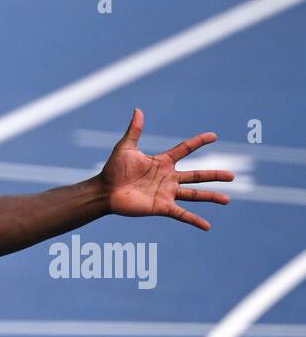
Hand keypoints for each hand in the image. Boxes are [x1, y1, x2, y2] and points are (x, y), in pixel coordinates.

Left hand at [97, 108, 233, 230]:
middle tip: (232, 176)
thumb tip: (138, 110)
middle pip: (197, 175)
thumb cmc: (113, 170)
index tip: (214, 136)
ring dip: (211, 197)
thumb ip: (135, 130)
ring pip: (194, 194)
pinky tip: (207, 226)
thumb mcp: (126, 148)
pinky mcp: (162, 207)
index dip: (199, 142)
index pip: (186, 149)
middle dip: (214, 175)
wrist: (104, 191)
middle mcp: (168, 178)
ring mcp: (167, 193)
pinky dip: (194, 220)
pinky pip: (182, 214)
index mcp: (163, 162)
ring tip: (227, 200)